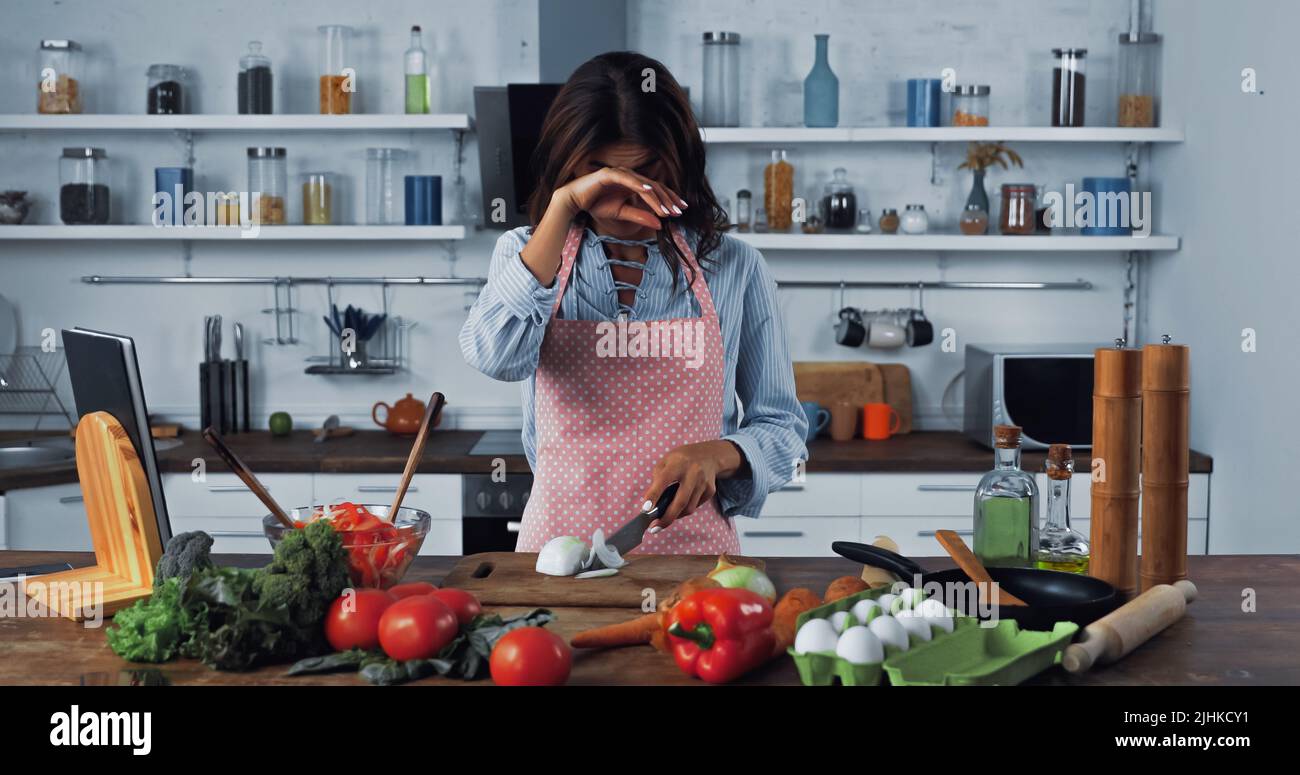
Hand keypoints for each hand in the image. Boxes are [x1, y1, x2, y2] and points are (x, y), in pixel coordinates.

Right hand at [555, 167, 686, 231]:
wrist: (574, 201)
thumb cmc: (596, 205)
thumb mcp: (622, 213)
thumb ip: (640, 217)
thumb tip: (659, 225)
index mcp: (634, 184)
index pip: (656, 190)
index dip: (669, 199)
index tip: (681, 210)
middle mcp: (630, 176)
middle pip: (654, 186)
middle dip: (667, 200)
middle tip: (678, 212)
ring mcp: (620, 173)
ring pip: (643, 184)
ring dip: (656, 197)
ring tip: (666, 210)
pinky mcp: (609, 174)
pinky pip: (626, 179)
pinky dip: (637, 184)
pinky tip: (648, 191)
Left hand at [641, 441, 743, 531]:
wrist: (709, 455)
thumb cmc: (681, 459)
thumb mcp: (666, 461)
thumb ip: (658, 479)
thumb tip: (651, 502)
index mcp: (677, 463)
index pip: (663, 480)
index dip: (653, 495)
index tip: (645, 509)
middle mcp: (693, 473)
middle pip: (680, 501)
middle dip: (666, 518)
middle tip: (654, 528)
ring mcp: (703, 482)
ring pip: (688, 508)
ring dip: (675, 516)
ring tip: (665, 518)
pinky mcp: (710, 490)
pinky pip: (695, 506)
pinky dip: (685, 509)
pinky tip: (680, 506)